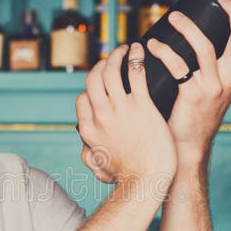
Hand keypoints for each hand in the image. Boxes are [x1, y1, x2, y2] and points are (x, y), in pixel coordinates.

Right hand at [75, 43, 176, 192]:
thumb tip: (84, 149)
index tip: (101, 81)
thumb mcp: (99, 167)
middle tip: (113, 59)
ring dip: (117, 55)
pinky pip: (136, 73)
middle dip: (101, 64)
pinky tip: (140, 50)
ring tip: (126, 49)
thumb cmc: (128, 177)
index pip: (82, 98)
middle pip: (93, 79)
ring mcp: (121, 110)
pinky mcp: (142, 106)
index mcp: (88, 129)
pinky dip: (136, 57)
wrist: (148, 181)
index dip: (91, 87)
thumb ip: (89, 156)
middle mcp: (100, 116)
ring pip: (111, 71)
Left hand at [147, 0, 230, 168]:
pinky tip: (153, 45)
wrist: (186, 148)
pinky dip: (164, 51)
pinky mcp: (192, 97)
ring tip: (173, 16)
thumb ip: (208, 71)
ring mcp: (212, 88)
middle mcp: (228, 80)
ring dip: (189, 28)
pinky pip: (178, 67)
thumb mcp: (211, 91)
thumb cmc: (192, 117)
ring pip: (207, 48)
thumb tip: (187, 41)